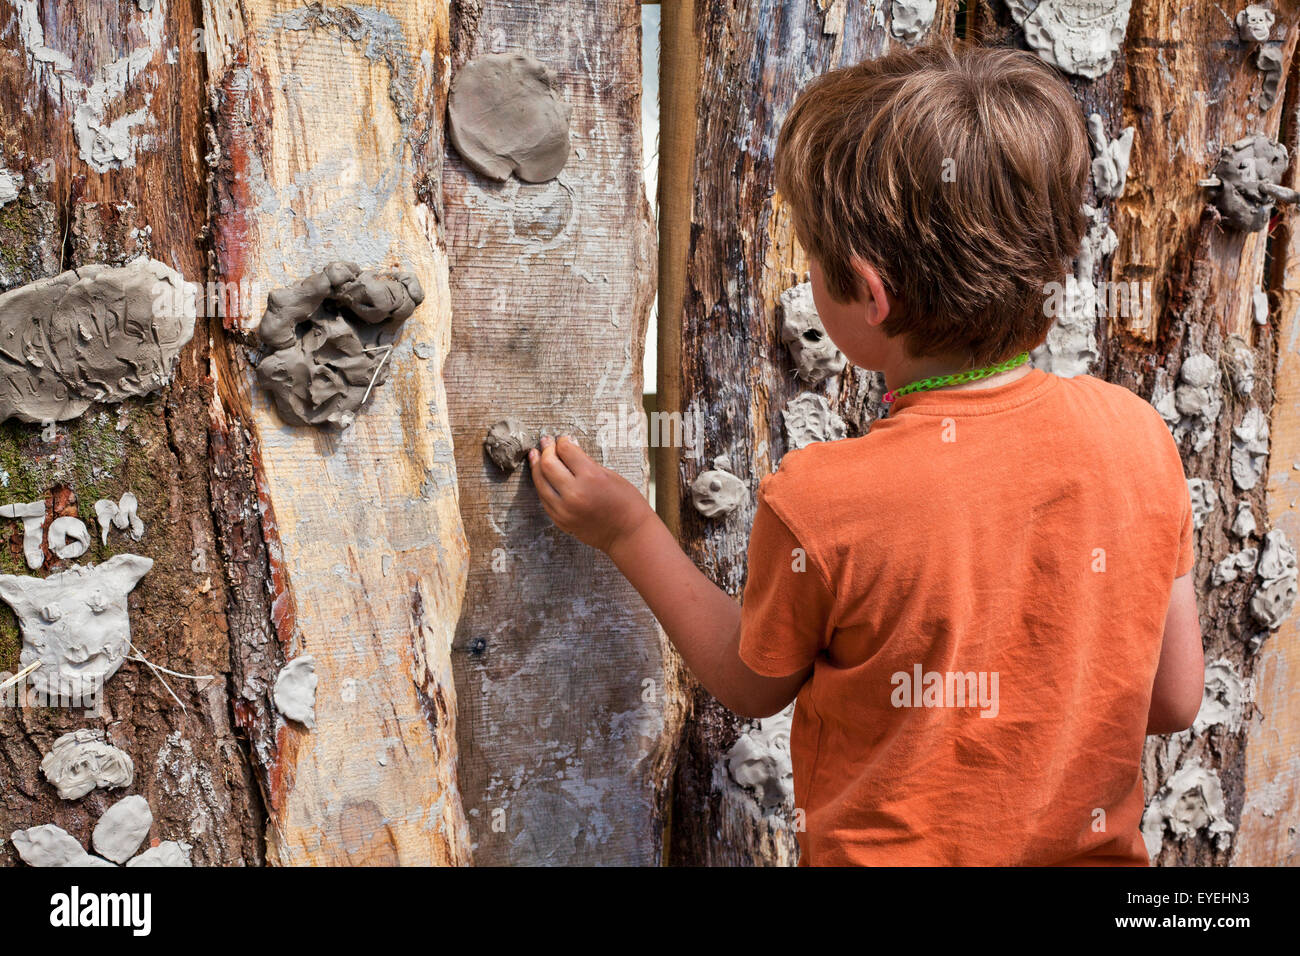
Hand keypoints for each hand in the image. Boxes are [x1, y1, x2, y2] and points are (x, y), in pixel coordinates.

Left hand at [529, 435, 653, 552]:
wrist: (629, 534)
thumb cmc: (626, 503)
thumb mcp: (610, 475)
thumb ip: (586, 463)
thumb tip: (567, 449)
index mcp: (591, 477)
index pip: (566, 450)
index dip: (562, 441)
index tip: (563, 439)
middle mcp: (574, 493)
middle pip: (547, 463)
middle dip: (546, 449)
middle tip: (546, 442)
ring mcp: (564, 509)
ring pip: (539, 482)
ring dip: (536, 466)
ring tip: (535, 455)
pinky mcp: (560, 520)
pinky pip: (543, 498)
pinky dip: (541, 484)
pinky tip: (542, 476)